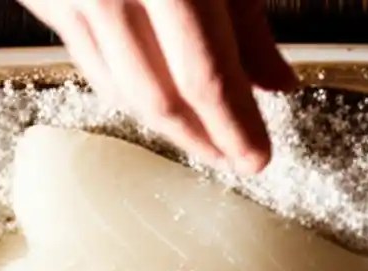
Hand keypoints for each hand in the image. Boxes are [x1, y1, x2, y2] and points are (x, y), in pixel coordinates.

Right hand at [19, 0, 297, 172]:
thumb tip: (277, 84)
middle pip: (159, 97)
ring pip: (121, 89)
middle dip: (201, 138)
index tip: (258, 157)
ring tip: (203, 136)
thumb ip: (245, 16)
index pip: (206, 76)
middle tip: (234, 158)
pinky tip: (155, 97)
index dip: (234, 126)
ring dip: (166, 123)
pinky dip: (127, 88)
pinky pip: (91, 62)